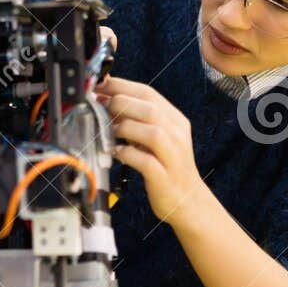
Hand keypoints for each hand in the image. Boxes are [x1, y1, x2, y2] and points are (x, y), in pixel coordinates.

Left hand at [94, 75, 210, 228]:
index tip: (99, 84)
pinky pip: (146, 161)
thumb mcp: (154, 137)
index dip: (121, 86)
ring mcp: (173, 156)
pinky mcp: (165, 177)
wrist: (188, 201)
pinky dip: (127, 154)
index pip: (148, 93)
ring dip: (125, 128)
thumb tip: (105, 99)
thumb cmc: (166, 166)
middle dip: (120, 104)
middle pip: (151, 108)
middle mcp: (177, 134)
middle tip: (100, 108)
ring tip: (109, 131)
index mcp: (174, 120)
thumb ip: (136, 119)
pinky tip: (116, 152)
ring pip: (153, 132)